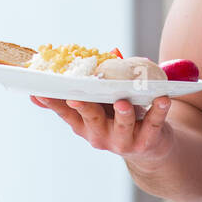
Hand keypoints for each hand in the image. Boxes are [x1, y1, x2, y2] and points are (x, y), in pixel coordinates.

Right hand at [30, 95, 173, 164]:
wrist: (150, 148)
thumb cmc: (120, 117)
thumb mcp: (103, 104)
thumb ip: (99, 83)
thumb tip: (102, 53)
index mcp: (85, 124)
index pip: (66, 112)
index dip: (52, 102)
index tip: (38, 92)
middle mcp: (100, 135)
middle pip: (90, 119)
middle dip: (84, 107)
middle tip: (76, 97)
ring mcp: (123, 141)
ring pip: (122, 126)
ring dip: (122, 113)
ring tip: (122, 103)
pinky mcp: (147, 141)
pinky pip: (153, 124)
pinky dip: (158, 111)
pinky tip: (162, 99)